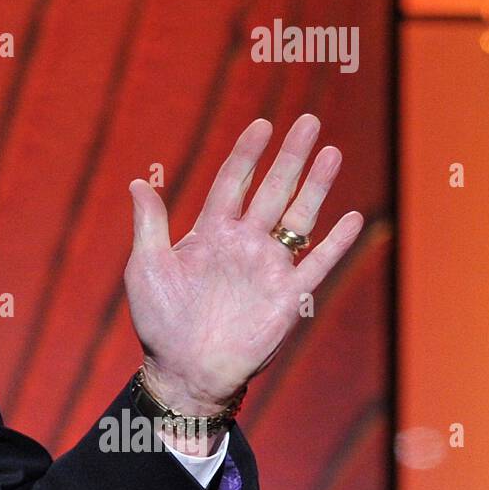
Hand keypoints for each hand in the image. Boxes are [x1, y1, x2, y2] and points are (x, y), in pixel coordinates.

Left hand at [124, 114, 363, 417]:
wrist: (184, 369)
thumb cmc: (160, 320)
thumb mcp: (147, 266)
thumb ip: (149, 224)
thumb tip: (137, 181)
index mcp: (211, 232)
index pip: (233, 181)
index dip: (247, 153)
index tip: (262, 124)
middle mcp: (244, 243)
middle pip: (272, 189)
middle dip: (290, 156)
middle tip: (308, 120)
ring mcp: (269, 267)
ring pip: (298, 217)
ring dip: (316, 186)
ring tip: (331, 151)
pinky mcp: (288, 296)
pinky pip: (317, 263)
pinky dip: (335, 242)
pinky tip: (351, 217)